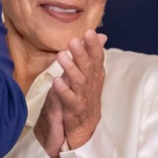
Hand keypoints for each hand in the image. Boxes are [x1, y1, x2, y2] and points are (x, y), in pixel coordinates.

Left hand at [43, 30, 105, 157]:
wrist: (85, 126)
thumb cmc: (86, 95)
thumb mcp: (90, 73)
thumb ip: (92, 53)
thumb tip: (101, 35)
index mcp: (96, 74)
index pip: (97, 57)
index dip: (94, 46)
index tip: (89, 32)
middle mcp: (91, 84)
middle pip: (88, 67)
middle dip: (81, 54)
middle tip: (74, 41)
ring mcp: (83, 97)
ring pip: (79, 81)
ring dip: (70, 68)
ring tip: (61, 56)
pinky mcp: (74, 109)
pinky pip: (69, 99)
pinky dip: (63, 90)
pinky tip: (57, 81)